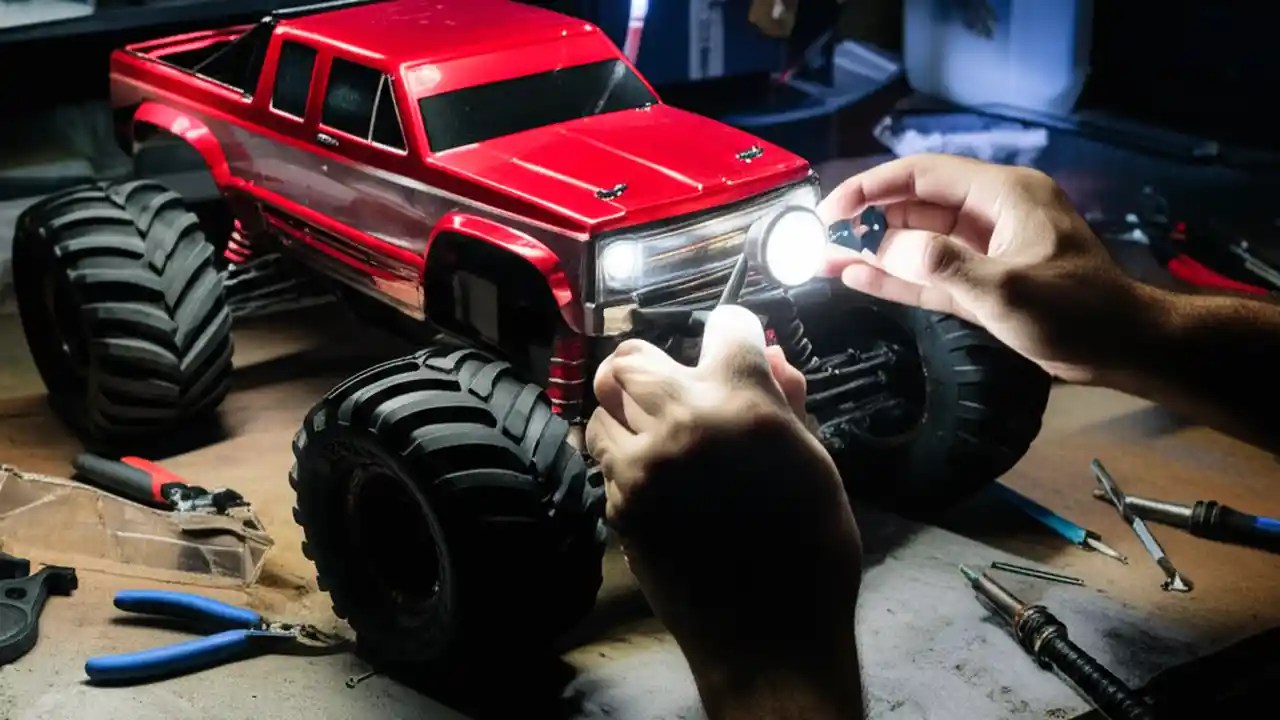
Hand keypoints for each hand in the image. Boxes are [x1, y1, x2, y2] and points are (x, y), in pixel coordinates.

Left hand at [586, 306, 862, 717]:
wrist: (769, 635)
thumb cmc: (812, 548)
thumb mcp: (816, 464)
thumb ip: (786, 402)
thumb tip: (768, 356)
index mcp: (747, 403)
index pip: (726, 326)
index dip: (734, 332)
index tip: (732, 344)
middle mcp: (686, 419)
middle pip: (633, 356)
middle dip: (653, 364)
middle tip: (674, 386)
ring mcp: (645, 462)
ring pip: (604, 403)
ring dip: (628, 409)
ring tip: (658, 433)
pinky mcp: (620, 501)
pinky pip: (604, 453)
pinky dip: (623, 453)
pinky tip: (654, 474)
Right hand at [819, 153, 1154, 383]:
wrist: (1124, 348)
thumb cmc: (1077, 312)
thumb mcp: (1007, 289)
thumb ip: (943, 266)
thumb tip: (884, 249)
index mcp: (1003, 194)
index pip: (922, 175)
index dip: (871, 187)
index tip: (831, 209)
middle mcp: (990, 214)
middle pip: (915, 206)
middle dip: (866, 220)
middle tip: (819, 239)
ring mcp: (985, 249)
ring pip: (917, 241)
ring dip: (873, 250)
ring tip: (823, 259)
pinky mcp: (982, 283)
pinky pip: (928, 273)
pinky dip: (894, 276)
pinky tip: (855, 276)